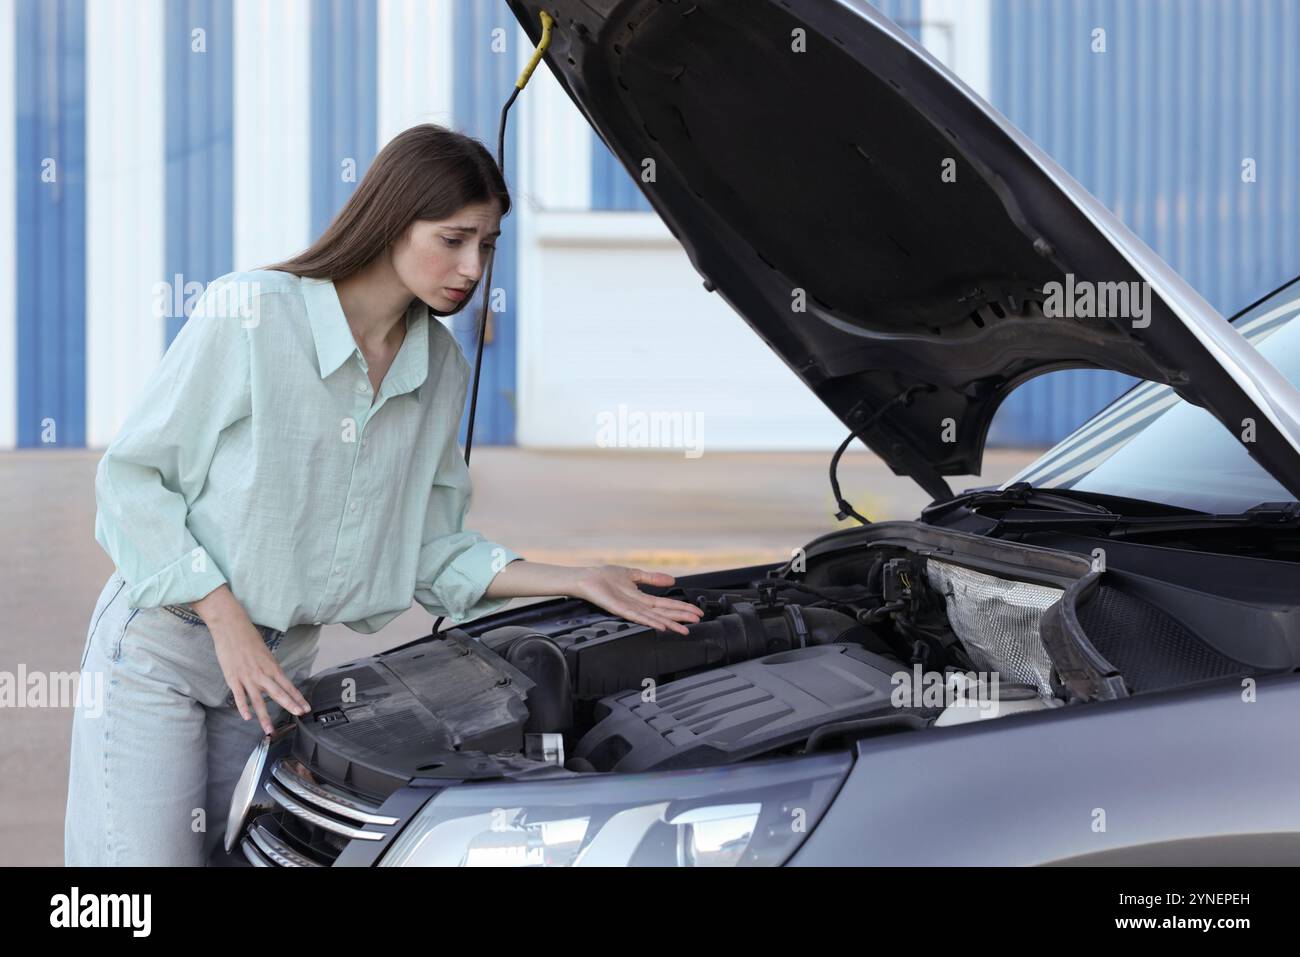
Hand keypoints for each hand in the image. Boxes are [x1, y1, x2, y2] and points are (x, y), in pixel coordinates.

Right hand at [207, 614, 311, 733]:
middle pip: (278, 693)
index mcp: (272, 666)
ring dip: (264, 717)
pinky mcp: (233, 678)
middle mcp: (262, 674)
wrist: (231, 627)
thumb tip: (273, 679)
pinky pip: (239, 696)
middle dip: (289, 705)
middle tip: (299, 715)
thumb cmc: (248, 637)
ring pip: (258, 701)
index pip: (288, 685)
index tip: (305, 707)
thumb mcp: (264, 653)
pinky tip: (247, 718)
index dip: (297, 697)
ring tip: (269, 730)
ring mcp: (247, 677)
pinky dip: (243, 708)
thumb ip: (268, 668)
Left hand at [572, 565, 703, 634]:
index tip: (696, 611)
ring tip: (685, 629)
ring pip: (655, 617)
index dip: (681, 608)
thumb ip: (652, 578)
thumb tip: (672, 580)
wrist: (586, 579)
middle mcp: (638, 605)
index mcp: (641, 598)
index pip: (666, 605)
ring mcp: (629, 609)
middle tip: (698, 620)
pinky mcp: (619, 609)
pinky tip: (661, 626)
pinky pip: (637, 616)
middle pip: (664, 612)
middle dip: (681, 616)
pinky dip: (650, 621)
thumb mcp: (634, 574)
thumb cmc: (604, 577)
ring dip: (671, 623)